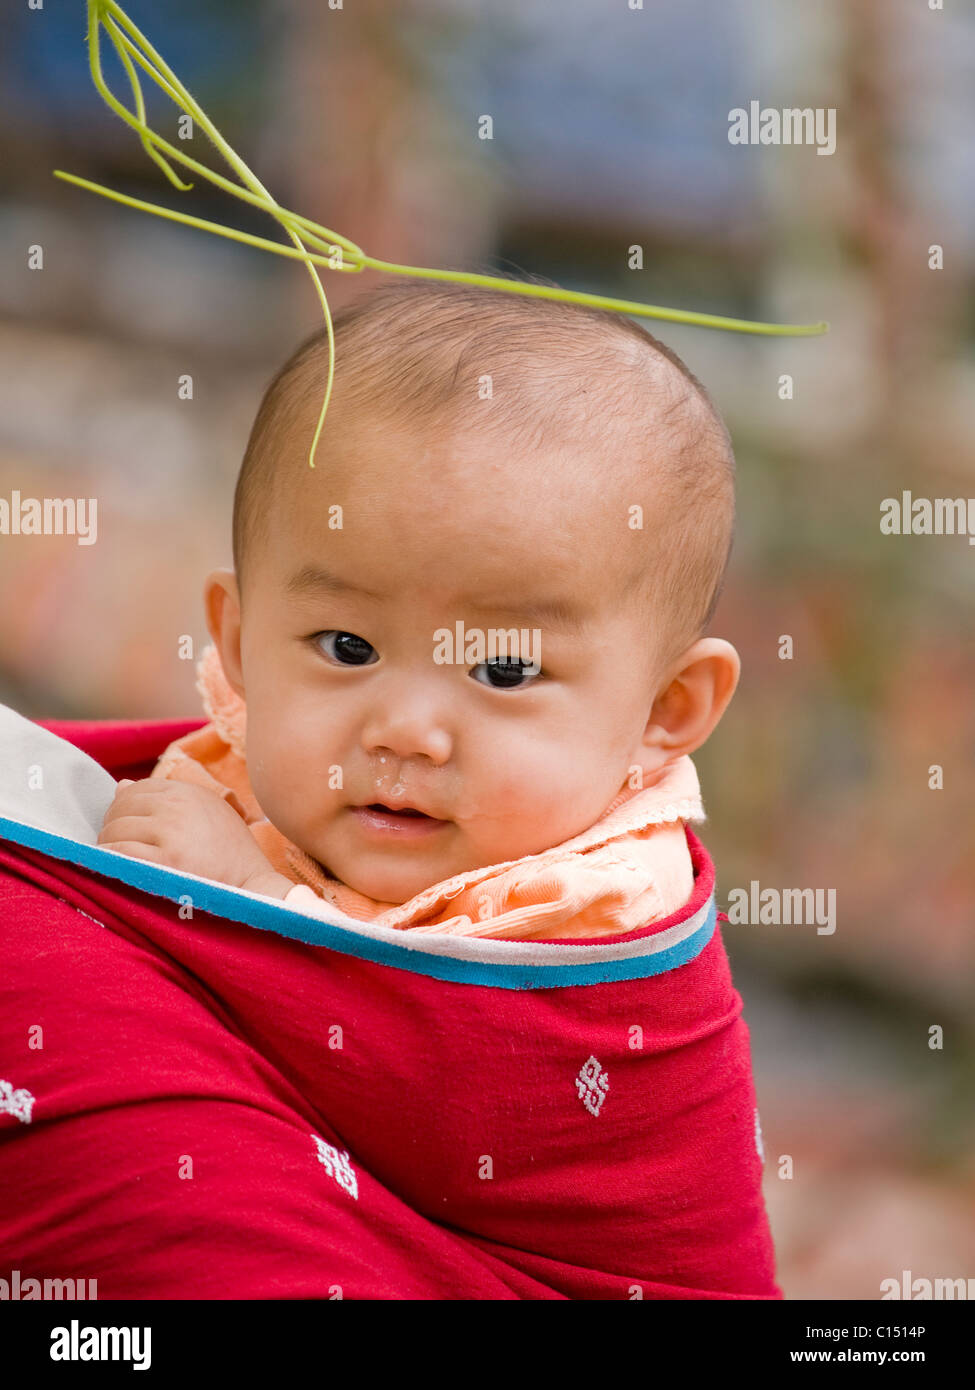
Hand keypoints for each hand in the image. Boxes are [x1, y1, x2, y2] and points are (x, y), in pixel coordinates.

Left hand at [97, 778, 293, 897]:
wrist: (253, 891)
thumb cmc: (230, 858)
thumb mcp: (206, 816)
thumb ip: (165, 800)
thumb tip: (119, 787)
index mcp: (190, 791)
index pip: (135, 790)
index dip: (124, 811)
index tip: (128, 833)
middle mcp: (180, 805)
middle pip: (121, 808)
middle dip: (114, 829)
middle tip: (120, 851)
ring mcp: (172, 831)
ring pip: (115, 830)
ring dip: (110, 848)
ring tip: (121, 864)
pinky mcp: (166, 860)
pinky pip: (117, 853)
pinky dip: (108, 861)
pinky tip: (114, 872)